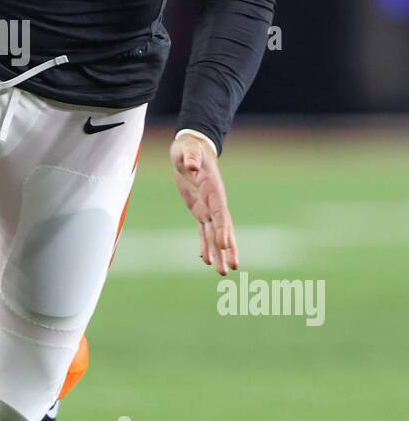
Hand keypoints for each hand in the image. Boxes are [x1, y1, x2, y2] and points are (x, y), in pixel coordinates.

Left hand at [170, 134, 237, 276]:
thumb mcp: (187, 150)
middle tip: (233, 266)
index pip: (219, 213)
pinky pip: (204, 231)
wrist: (191, 148)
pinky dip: (205, 245)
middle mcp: (214, 202)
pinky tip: (206, 260)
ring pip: (215, 234)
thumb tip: (193, 166)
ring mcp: (208, 207)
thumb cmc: (189, 148)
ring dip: (219, 252)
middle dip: (227, 248)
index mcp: (213, 190)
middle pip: (223, 229)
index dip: (222, 229)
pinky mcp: (200, 210)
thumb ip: (191, 157)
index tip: (223, 245)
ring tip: (222, 271)